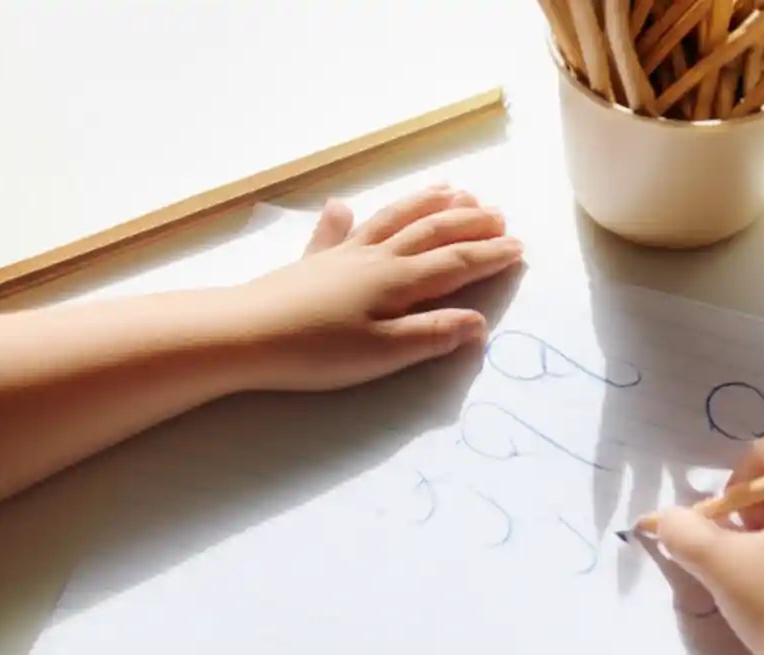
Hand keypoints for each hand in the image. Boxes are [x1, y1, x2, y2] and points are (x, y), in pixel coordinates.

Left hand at [221, 185, 522, 390]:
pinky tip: (344, 205)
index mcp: (396, 280)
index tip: (518, 245)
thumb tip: (478, 322)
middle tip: (499, 215)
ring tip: (452, 190)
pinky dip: (345, 217)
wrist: (244, 334)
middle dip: (469, 222)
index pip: (455, 262)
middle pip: (431, 230)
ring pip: (394, 218)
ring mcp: (341, 254)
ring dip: (426, 203)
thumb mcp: (381, 354)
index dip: (489, 254)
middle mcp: (375, 257)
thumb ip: (431, 336)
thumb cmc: (314, 351)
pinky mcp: (311, 262)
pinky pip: (335, 231)